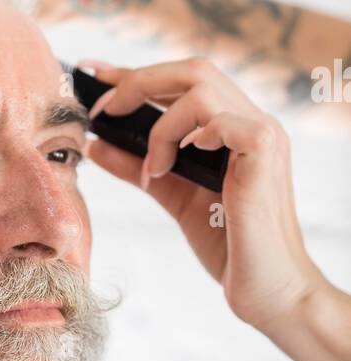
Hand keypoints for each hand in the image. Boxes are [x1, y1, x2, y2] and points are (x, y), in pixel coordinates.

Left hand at [81, 56, 323, 330]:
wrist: (268, 291)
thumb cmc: (230, 247)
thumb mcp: (173, 197)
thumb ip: (139, 168)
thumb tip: (96, 143)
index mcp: (233, 128)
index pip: (184, 82)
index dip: (136, 73)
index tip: (93, 73)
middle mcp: (252, 122)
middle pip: (193, 69)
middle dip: (138, 81)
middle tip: (102, 110)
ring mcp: (263, 133)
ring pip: (202, 88)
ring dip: (160, 125)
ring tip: (151, 167)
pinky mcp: (265, 152)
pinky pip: (222, 119)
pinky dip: (187, 136)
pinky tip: (173, 165)